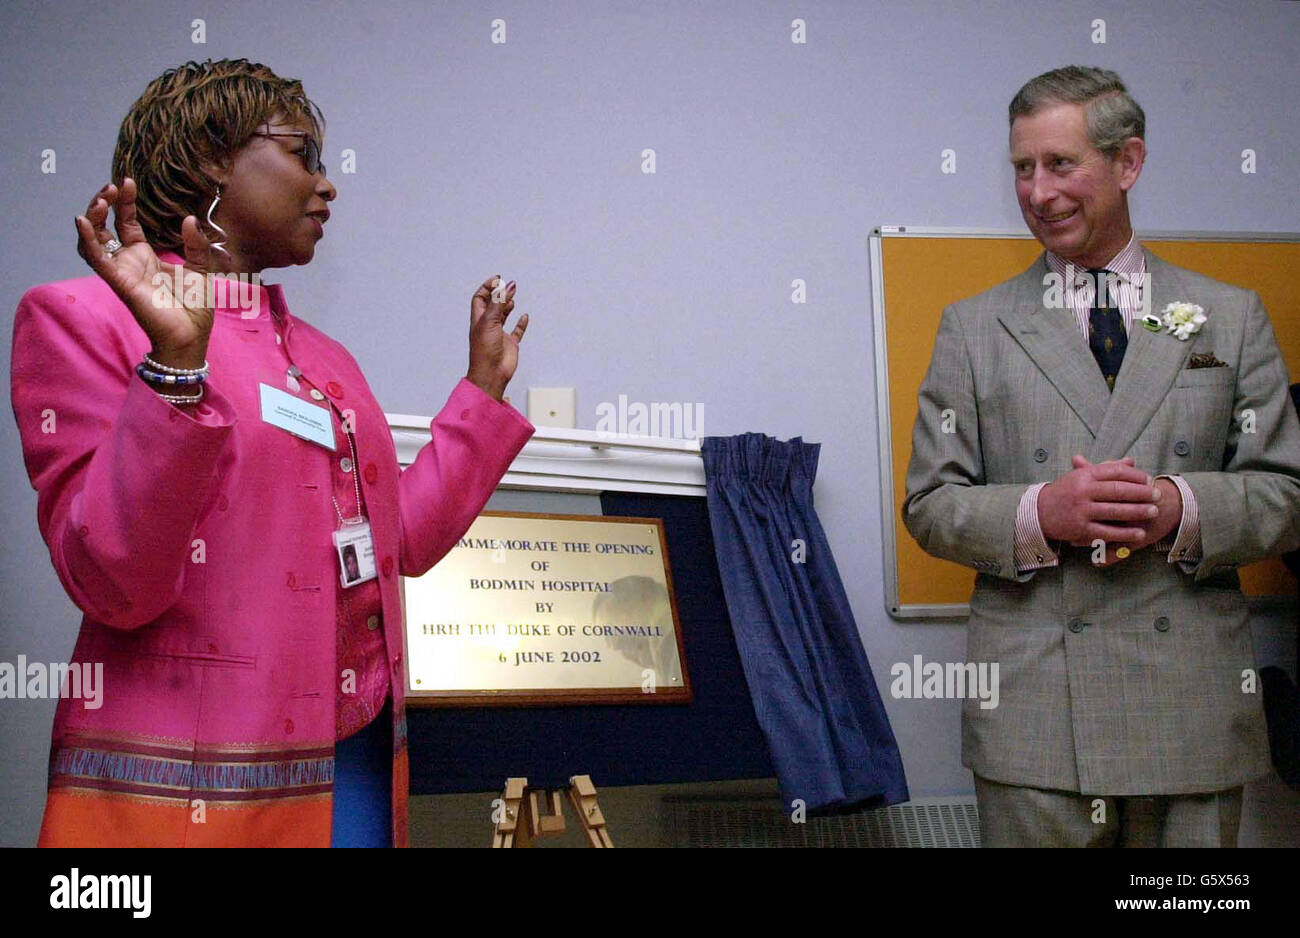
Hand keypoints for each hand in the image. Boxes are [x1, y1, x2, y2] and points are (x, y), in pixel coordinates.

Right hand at [75, 178, 217, 367]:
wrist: (191, 336)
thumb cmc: (194, 309)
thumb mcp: (201, 268)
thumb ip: (195, 243)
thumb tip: (189, 218)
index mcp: (145, 257)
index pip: (127, 222)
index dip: (125, 202)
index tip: (127, 181)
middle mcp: (128, 262)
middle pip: (105, 226)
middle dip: (105, 204)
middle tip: (112, 186)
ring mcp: (121, 271)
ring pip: (94, 240)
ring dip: (93, 218)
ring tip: (101, 200)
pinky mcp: (119, 282)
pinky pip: (96, 259)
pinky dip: (87, 240)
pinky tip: (84, 221)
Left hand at [466, 274, 528, 400]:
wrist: (491, 374)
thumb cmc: (485, 350)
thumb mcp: (490, 321)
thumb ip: (499, 303)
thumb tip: (507, 286)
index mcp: (479, 319)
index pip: (480, 298)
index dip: (487, 288)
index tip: (497, 279)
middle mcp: (488, 326)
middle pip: (492, 305)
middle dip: (499, 294)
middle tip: (509, 285)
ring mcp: (499, 335)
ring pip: (504, 316)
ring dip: (508, 305)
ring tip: (513, 297)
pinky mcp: (510, 344)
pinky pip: (517, 331)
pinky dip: (521, 324)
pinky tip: (524, 316)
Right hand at [1037, 455, 1160, 563]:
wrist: (1038, 512)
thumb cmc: (1064, 492)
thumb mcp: (1081, 476)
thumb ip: (1106, 469)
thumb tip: (1131, 461)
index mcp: (1084, 475)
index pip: (1115, 472)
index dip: (1135, 475)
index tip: (1148, 480)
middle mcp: (1083, 491)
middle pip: (1118, 491)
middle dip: (1141, 493)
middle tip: (1157, 494)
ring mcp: (1082, 511)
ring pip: (1116, 511)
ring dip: (1138, 512)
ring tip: (1154, 511)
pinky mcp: (1081, 529)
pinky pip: (1108, 531)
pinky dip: (1125, 533)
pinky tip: (1139, 532)